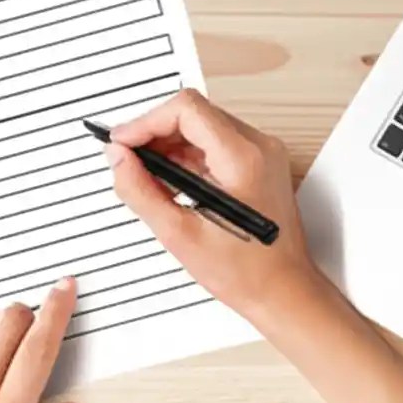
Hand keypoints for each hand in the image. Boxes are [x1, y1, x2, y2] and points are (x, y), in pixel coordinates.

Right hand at [105, 89, 321, 323]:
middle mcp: (259, 147)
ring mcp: (263, 155)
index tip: (123, 143)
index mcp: (242, 158)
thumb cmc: (247, 272)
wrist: (284, 292)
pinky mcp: (260, 165)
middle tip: (127, 160)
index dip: (146, 122)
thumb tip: (118, 160)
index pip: (186, 110)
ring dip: (170, 146)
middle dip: (155, 133)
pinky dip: (188, 158)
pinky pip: (216, 145)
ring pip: (204, 127)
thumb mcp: (180, 234)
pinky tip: (170, 184)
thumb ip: (141, 191)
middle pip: (195, 114)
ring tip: (145, 177)